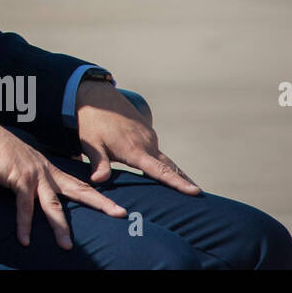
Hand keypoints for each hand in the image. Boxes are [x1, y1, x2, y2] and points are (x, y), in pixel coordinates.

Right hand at [0, 119, 126, 248]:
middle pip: (79, 191)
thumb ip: (37, 180)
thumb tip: (41, 194)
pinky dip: (24, 225)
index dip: (99, 197)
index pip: (80, 185)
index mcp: (51, 171)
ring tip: (66, 246)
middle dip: (100, 203)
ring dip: (59, 227)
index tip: (117, 208)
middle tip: (120, 214)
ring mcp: (35, 177)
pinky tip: (25, 240)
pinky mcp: (19, 181)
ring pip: (52, 205)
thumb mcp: (26, 167)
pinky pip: (24, 207)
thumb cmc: (4, 154)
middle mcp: (47, 173)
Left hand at [76, 81, 199, 194]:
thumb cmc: (91, 122)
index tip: (195, 191)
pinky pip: (156, 152)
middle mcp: (147, 143)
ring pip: (163, 160)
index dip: (178, 182)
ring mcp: (148, 137)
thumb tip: (97, 181)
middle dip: (185, 181)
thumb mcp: (91, 144)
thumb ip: (99, 163)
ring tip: (187, 190)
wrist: (95, 96)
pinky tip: (164, 173)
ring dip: (173, 173)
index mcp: (135, 149)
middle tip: (200, 197)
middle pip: (170, 166)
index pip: (160, 170)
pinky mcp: (146, 133)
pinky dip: (161, 164)